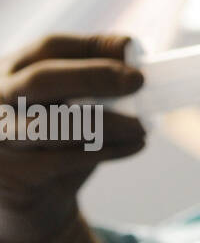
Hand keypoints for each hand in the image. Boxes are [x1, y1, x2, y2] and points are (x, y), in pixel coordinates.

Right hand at [0, 34, 145, 242]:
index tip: (130, 50)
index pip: (48, 47)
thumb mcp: (67, 97)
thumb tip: (128, 47)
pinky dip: (110, 150)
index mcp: (11, 70)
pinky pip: (67, 159)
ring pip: (54, 124)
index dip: (91, 47)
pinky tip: (136, 144)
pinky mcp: (13, 172)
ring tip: (143, 125)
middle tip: (138, 81)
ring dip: (109, 122)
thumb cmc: (57, 132)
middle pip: (41, 80)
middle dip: (94, 76)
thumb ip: (91, 73)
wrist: (32, 195)